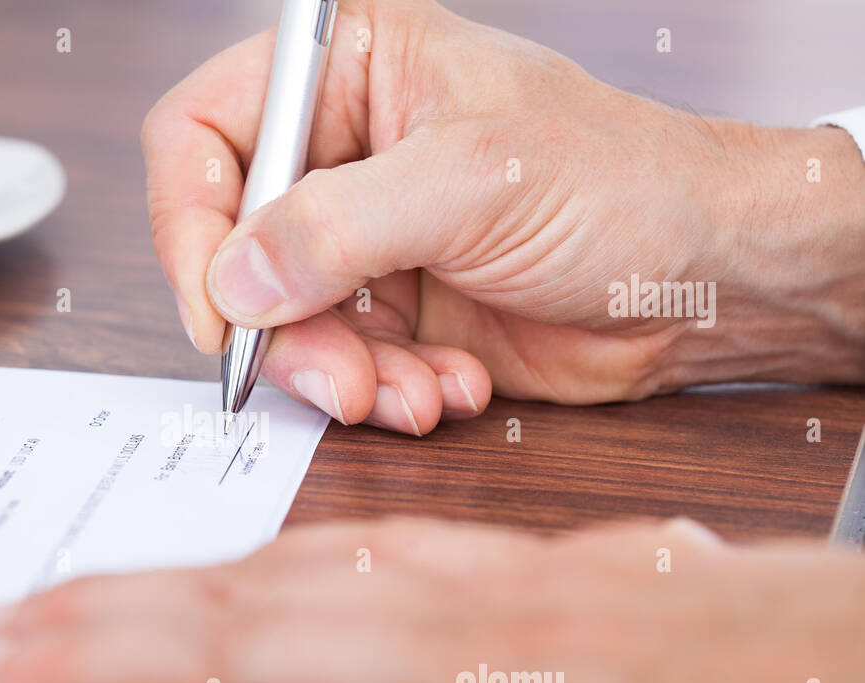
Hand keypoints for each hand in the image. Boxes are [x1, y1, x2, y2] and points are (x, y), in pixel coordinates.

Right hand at [143, 0, 864, 431]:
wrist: (707, 281)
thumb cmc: (624, 185)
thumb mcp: (472, 183)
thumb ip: (337, 227)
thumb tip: (233, 280)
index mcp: (351, 73)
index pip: (205, 136)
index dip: (190, 225)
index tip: (219, 312)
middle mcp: (344, 156)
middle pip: (235, 250)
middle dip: (287, 329)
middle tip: (341, 374)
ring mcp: (365, 242)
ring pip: (284, 325)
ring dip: (343, 376)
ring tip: (416, 390)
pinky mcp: (393, 315)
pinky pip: (340, 369)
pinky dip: (387, 394)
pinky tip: (451, 387)